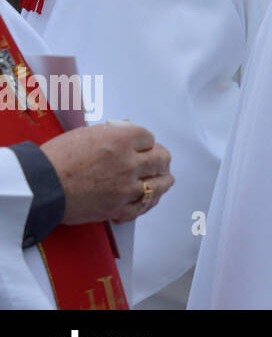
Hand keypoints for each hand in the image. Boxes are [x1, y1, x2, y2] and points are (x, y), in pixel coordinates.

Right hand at [40, 123, 173, 224]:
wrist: (41, 185)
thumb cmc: (58, 157)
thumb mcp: (87, 133)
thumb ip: (113, 132)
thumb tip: (127, 128)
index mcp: (122, 139)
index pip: (149, 138)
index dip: (148, 142)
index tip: (146, 146)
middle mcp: (129, 162)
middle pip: (161, 159)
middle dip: (162, 159)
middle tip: (161, 161)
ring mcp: (125, 187)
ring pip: (158, 184)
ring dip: (163, 181)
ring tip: (165, 180)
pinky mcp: (117, 208)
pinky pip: (142, 207)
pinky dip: (148, 203)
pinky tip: (149, 200)